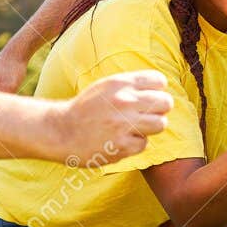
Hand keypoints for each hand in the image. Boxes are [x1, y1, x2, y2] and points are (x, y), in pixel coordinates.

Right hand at [52, 71, 173, 165]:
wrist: (60, 131)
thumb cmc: (87, 108)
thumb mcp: (106, 87)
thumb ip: (131, 86)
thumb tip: (161, 90)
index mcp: (120, 83)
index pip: (159, 81)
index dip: (157, 91)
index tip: (147, 98)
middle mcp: (124, 101)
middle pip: (166, 103)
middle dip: (159, 110)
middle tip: (145, 116)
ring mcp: (123, 124)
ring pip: (160, 124)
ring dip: (149, 128)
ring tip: (133, 128)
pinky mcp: (122, 145)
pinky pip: (144, 144)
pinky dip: (134, 144)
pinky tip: (118, 141)